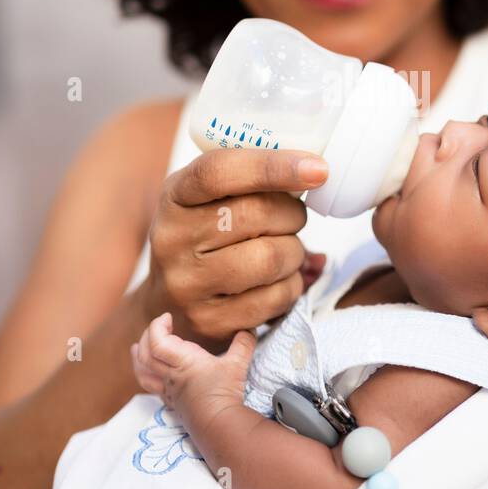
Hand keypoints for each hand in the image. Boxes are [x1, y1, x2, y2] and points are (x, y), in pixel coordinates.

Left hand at [131, 312, 255, 420]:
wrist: (218, 424)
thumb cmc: (224, 392)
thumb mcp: (237, 364)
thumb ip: (243, 344)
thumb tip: (249, 329)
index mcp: (183, 361)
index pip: (157, 342)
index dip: (156, 326)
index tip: (167, 317)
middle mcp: (171, 375)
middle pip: (146, 355)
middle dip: (147, 336)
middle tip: (159, 326)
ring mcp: (169, 390)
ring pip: (143, 373)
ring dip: (137, 358)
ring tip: (136, 348)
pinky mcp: (172, 402)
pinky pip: (151, 387)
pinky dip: (146, 376)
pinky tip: (152, 373)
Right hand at [137, 147, 327, 349]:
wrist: (169, 303)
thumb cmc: (206, 238)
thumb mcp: (210, 199)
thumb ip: (253, 184)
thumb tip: (318, 176)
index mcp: (175, 195)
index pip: (219, 172)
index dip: (273, 166)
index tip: (318, 169)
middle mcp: (173, 239)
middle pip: (256, 215)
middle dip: (293, 214)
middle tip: (294, 217)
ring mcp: (188, 284)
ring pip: (270, 259)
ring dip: (295, 252)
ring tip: (286, 250)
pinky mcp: (210, 321)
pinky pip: (274, 298)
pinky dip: (292, 286)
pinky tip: (279, 281)